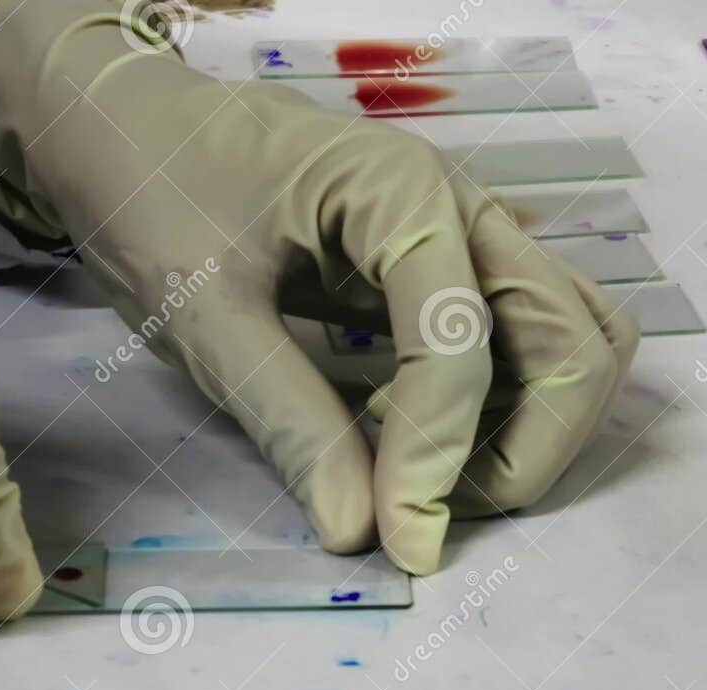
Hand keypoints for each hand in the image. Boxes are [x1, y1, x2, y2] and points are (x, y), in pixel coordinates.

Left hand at [0, 0, 637, 573]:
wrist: (130, 128)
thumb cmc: (155, 194)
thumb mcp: (205, 315)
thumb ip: (288, 420)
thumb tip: (358, 531)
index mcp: (403, 194)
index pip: (463, 344)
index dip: (438, 457)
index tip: (400, 544)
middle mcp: (466, 208)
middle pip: (574, 344)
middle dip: (525, 451)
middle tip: (428, 511)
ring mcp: (472, 235)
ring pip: (576, 342)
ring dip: (532, 430)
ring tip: (426, 474)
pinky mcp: (459, 268)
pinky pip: (532, 343)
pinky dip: (506, 407)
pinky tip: (411, 432)